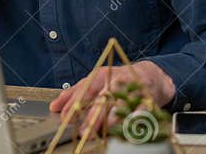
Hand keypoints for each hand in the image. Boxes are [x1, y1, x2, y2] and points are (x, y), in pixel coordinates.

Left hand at [48, 61, 174, 134]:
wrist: (150, 76)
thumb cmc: (117, 79)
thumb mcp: (94, 81)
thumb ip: (75, 93)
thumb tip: (54, 106)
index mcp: (100, 75)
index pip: (85, 89)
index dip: (75, 103)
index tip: (65, 117)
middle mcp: (116, 80)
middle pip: (103, 98)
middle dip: (93, 115)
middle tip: (85, 130)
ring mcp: (132, 88)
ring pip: (122, 102)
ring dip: (113, 117)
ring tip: (107, 128)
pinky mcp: (147, 98)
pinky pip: (142, 108)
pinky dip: (137, 116)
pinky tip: (131, 123)